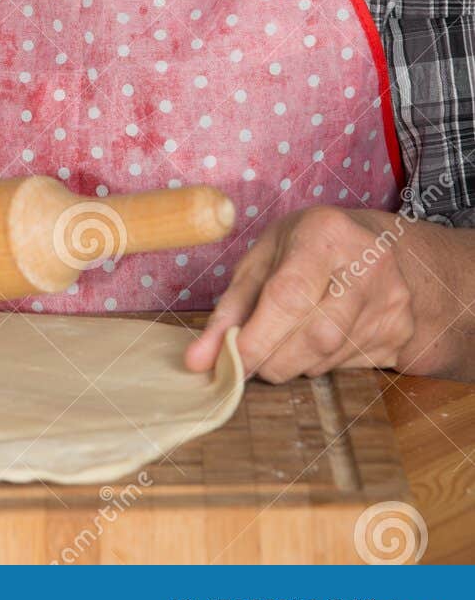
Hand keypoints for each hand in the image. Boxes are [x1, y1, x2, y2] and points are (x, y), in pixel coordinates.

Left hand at [184, 205, 415, 382]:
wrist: (385, 249)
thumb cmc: (310, 247)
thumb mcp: (266, 257)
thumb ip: (230, 308)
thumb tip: (197, 361)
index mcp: (326, 233)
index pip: (289, 296)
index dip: (256, 338)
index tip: (231, 362)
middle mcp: (367, 265)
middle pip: (314, 335)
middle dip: (272, 359)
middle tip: (252, 357)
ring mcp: (392, 302)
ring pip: (329, 357)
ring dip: (294, 363)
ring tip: (284, 340)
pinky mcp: (401, 332)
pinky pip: (348, 366)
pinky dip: (319, 363)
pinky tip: (315, 340)